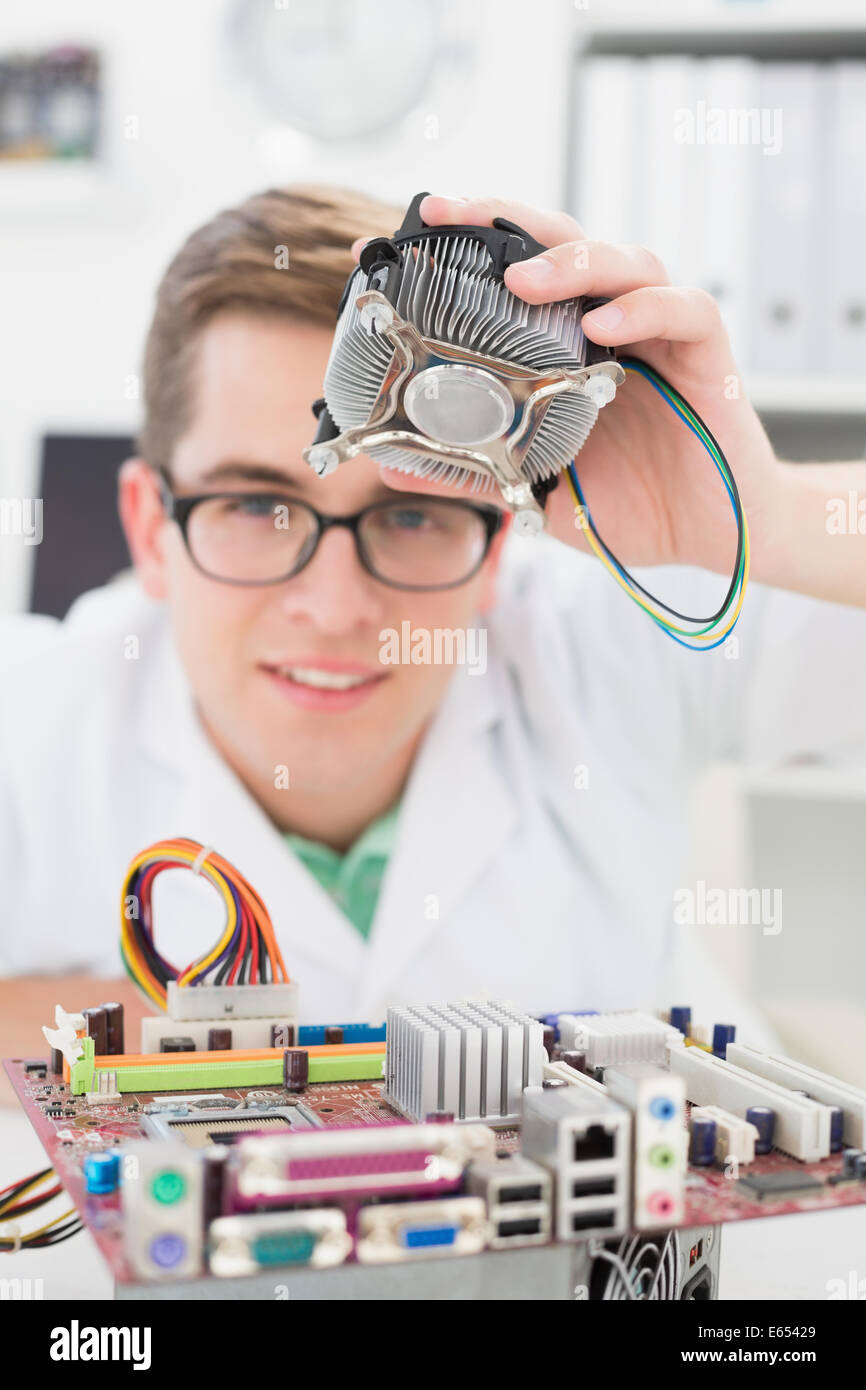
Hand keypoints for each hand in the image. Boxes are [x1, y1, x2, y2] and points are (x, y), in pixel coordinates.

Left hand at [352, 193, 786, 581]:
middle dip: (505, 219)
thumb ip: (473, 472)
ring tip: (523, 278)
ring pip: (627, 261)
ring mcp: (662, 335)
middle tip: (449, 215)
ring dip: (573, 261)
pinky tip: (604, 325)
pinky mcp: (709, 357)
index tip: (401, 240)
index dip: (467, 247)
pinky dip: (645, 308)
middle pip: (565, 241)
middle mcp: (613, 325)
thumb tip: (392, 466)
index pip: (517, 273)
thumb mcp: (534, 491)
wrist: (709, 539)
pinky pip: (686, 311)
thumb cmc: (628, 504)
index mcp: (568, 346)